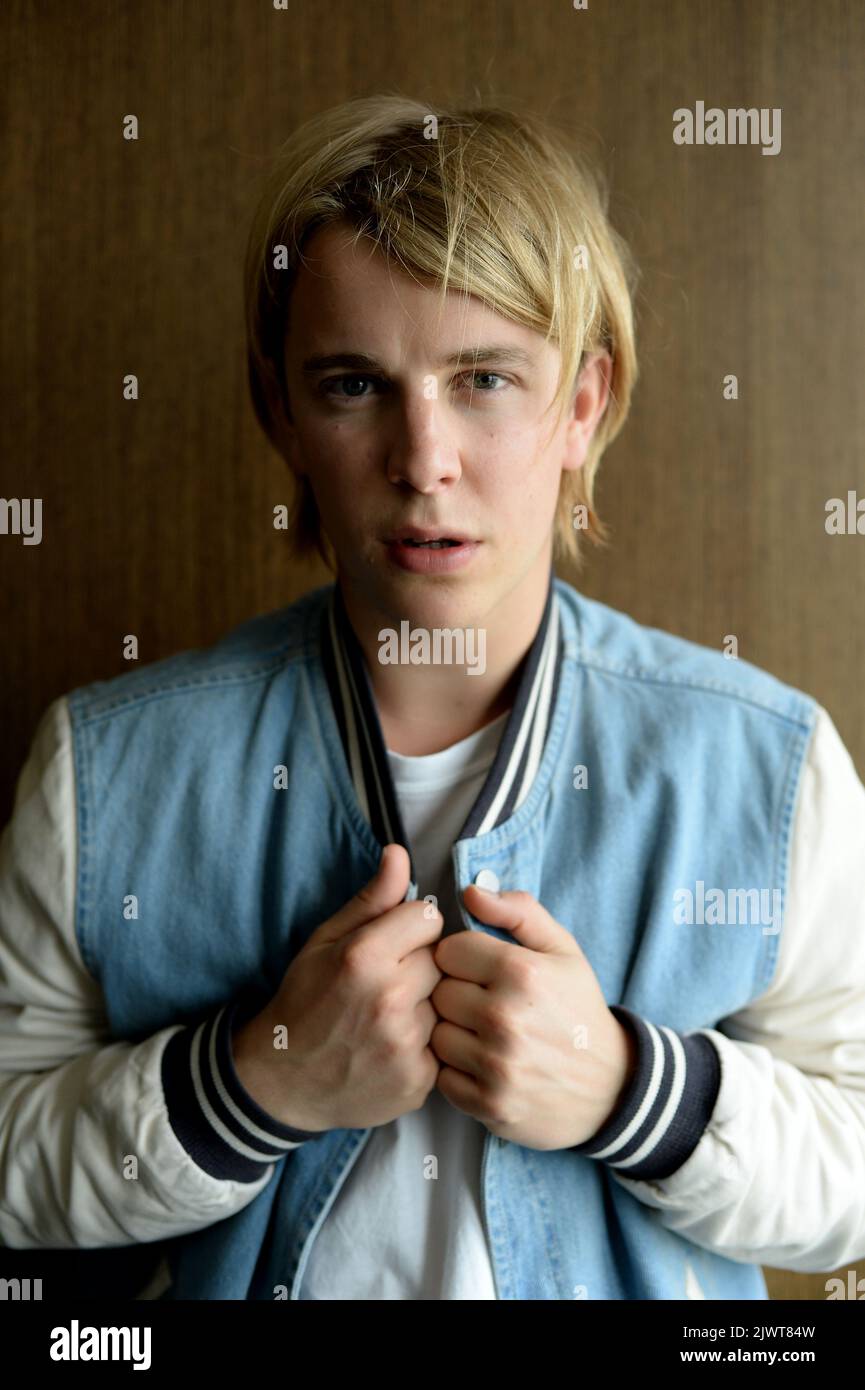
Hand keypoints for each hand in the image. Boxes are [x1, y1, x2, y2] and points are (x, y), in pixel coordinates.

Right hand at [232, 844, 442, 1131]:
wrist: (282, 1082)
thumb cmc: (304, 1002)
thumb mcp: (325, 941)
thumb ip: (371, 899)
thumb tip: (399, 852)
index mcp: (363, 958)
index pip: (428, 916)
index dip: (411, 928)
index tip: (393, 944)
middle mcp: (389, 1001)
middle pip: (442, 958)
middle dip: (422, 965)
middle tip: (390, 983)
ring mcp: (406, 1045)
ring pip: (446, 1000)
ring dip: (428, 1003)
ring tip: (391, 1015)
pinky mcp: (419, 1080)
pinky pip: (445, 1041)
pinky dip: (427, 1042)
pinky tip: (395, 1045)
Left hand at [429, 884, 635, 1149]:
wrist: (611, 1087)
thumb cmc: (578, 1009)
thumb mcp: (562, 950)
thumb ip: (517, 912)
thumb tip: (470, 891)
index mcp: (522, 973)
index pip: (448, 950)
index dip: (461, 957)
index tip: (477, 969)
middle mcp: (505, 1018)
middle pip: (437, 991)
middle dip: (455, 993)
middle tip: (480, 1002)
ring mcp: (496, 1065)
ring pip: (435, 1034)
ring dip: (452, 1032)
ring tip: (480, 1032)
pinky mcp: (488, 1104)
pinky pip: (442, 1077)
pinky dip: (456, 1071)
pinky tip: (481, 1063)